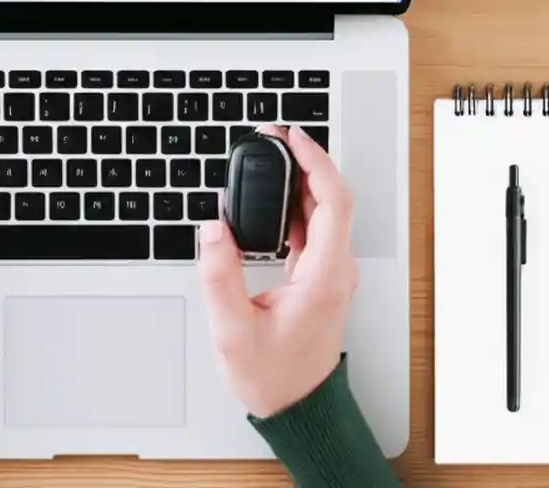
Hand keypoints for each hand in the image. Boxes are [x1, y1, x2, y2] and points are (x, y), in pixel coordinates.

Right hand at [197, 124, 357, 417]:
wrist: (297, 409)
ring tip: (271, 161)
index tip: (293, 139)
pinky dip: (295, 207)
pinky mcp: (319, 280)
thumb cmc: (274, 378)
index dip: (315, 163)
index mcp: (325, 276)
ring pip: (323, 213)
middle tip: (275, 139)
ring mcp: (330, 275)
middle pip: (331, 199)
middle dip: (305, 162)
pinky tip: (271, 201)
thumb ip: (219, 275)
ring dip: (300, 182)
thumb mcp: (233, 330)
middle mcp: (335, 271)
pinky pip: (313, 231)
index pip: (333, 202)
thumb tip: (213, 230)